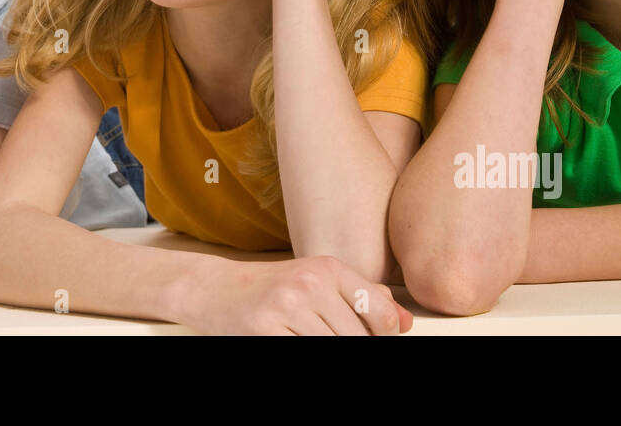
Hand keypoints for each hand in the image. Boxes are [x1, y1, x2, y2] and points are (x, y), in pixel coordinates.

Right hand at [191, 255, 412, 334]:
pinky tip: (293, 339)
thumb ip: (362, 297)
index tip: (374, 337)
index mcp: (328, 268)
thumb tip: (406, 323)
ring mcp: (286, 307)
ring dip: (326, 348)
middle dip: (353, 345)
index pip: (379, 313)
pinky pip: (302, 353)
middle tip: (330, 335)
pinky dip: (302, 350)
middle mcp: (310, 283)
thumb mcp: (318, 281)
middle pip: (357, 338)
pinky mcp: (265, 330)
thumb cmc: (272, 288)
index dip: (384, 334)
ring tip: (309, 335)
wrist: (213, 290)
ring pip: (333, 347)